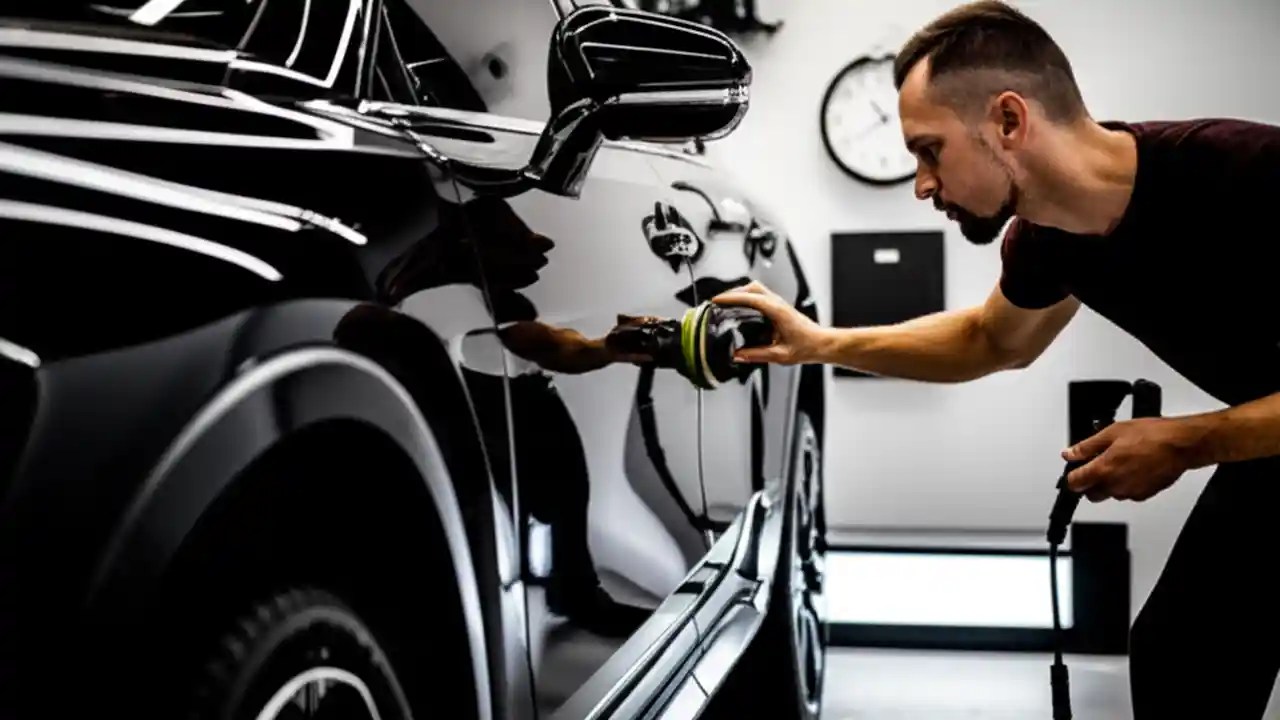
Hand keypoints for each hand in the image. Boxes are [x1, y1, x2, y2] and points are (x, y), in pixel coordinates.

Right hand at [711, 281, 826, 364]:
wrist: (821, 344)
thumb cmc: (807, 346)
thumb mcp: (779, 355)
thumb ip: (756, 355)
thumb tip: (738, 355)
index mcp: (777, 312)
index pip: (750, 298)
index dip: (732, 298)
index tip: (717, 300)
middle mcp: (778, 304)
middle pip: (752, 288)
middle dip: (733, 292)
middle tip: (719, 302)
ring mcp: (779, 303)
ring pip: (756, 289)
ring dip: (741, 293)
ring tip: (727, 303)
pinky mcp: (780, 307)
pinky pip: (761, 295)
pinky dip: (748, 297)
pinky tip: (742, 307)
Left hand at [1062, 417, 1203, 501]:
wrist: (1180, 444)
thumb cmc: (1151, 436)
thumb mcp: (1111, 432)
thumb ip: (1087, 446)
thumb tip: (1070, 453)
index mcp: (1103, 470)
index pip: (1075, 484)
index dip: (1072, 476)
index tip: (1075, 470)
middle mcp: (1115, 486)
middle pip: (1091, 495)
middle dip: (1090, 483)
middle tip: (1096, 466)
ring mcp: (1131, 493)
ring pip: (1111, 494)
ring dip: (1109, 483)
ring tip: (1120, 462)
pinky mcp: (1145, 495)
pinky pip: (1128, 494)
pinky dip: (1126, 485)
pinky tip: (1133, 468)